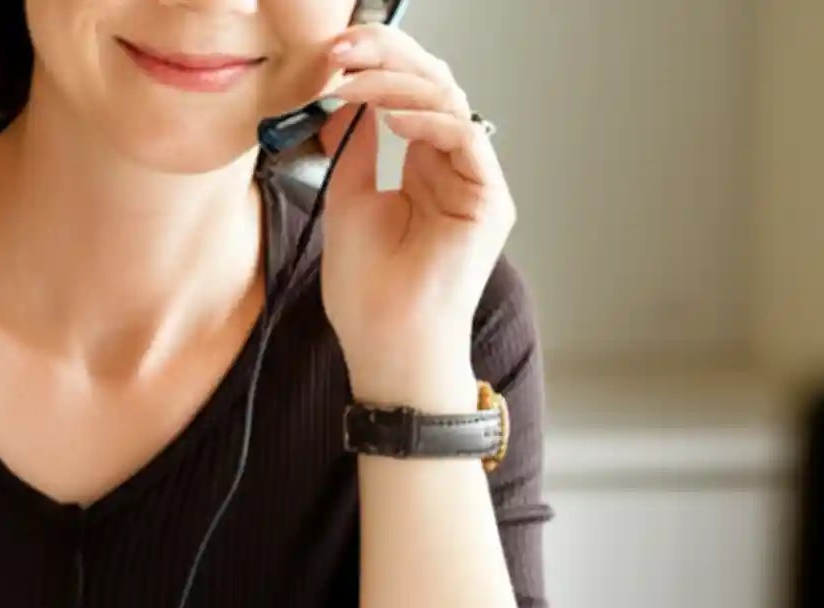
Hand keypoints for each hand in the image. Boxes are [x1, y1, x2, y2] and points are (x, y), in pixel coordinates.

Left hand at [314, 23, 515, 407]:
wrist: (386, 342)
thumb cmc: (368, 290)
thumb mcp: (347, 196)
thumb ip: (353, 144)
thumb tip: (346, 95)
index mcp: (424, 165)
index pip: (410, 93)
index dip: (377, 64)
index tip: (334, 52)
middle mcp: (454, 165)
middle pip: (434, 86)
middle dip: (387, 57)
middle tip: (343, 49)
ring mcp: (475, 180)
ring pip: (450, 102)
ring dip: (396, 84)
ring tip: (352, 83)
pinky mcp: (489, 199)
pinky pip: (465, 137)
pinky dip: (427, 120)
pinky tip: (390, 120)